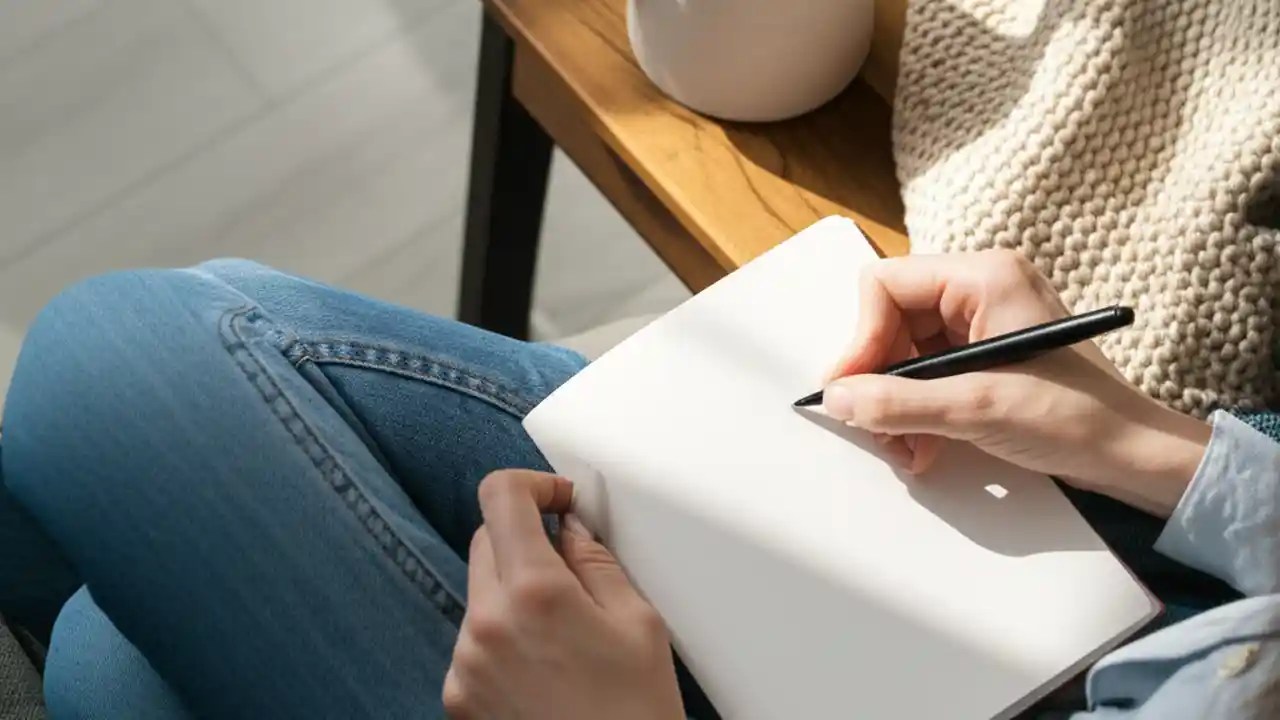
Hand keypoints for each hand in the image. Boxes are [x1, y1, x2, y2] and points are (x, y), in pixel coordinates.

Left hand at [442, 470, 683, 719]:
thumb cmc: (634, 716)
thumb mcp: (639, 622)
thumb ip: (597, 560)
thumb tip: (571, 526)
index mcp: (534, 593)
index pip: (500, 496)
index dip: (532, 484)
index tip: (555, 498)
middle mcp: (486, 624)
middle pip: (486, 540)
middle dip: (526, 541)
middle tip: (573, 572)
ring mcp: (464, 663)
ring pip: (480, 592)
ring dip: (514, 593)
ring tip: (564, 639)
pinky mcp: (456, 696)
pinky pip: (473, 640)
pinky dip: (501, 637)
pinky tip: (543, 669)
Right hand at [822, 250, 1209, 516]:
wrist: (1135, 456)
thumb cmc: (1076, 418)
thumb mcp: (977, 408)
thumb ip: (900, 402)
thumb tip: (838, 398)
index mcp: (985, 277)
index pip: (887, 285)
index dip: (863, 339)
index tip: (853, 390)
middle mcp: (982, 288)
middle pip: (892, 319)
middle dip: (881, 378)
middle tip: (876, 427)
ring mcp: (985, 322)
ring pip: (906, 351)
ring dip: (897, 402)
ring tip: (906, 446)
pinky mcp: (987, 356)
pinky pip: (929, 372)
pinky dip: (918, 409)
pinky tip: (924, 445)